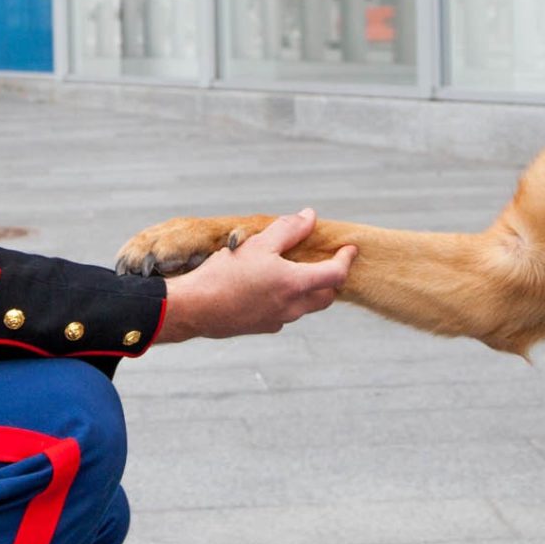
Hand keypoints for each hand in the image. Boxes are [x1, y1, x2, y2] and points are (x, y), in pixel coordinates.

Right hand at [153, 209, 353, 341]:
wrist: (195, 308)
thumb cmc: (225, 274)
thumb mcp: (258, 244)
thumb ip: (289, 229)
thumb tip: (310, 216)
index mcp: (295, 284)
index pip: (336, 274)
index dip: (345, 260)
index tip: (349, 249)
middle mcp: (292, 307)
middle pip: (326, 295)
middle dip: (330, 278)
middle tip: (324, 262)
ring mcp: (278, 320)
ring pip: (305, 305)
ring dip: (308, 289)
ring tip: (293, 271)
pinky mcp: (263, 327)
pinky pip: (285, 312)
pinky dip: (287, 299)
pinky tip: (268, 287)